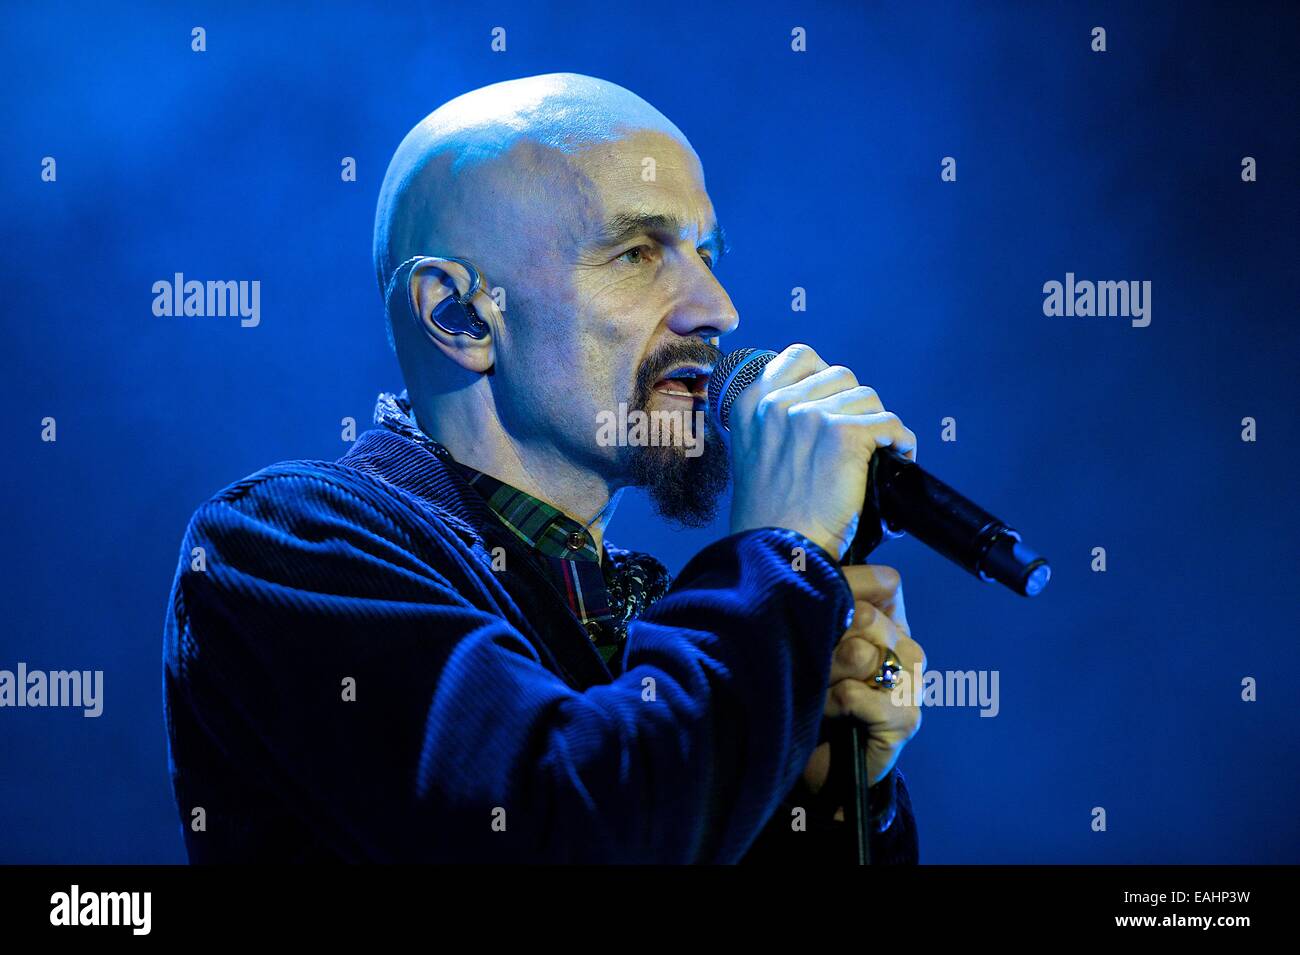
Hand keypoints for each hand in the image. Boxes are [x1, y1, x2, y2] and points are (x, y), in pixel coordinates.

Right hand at [726, 343, 916, 559]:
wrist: (777, 554)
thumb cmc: (769, 519)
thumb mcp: (753, 456)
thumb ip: (775, 424)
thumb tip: (820, 406)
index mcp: (751, 404)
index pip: (800, 357)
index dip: (826, 378)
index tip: (834, 405)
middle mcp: (777, 403)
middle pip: (839, 375)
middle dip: (854, 405)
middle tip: (859, 438)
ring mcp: (809, 416)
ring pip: (867, 397)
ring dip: (877, 423)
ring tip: (878, 451)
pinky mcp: (843, 435)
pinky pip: (889, 423)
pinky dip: (901, 441)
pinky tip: (897, 458)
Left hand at [802, 564, 924, 794]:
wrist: (817, 759)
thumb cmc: (809, 689)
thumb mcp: (815, 632)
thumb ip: (829, 589)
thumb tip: (827, 548)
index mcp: (893, 622)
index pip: (884, 582)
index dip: (842, 597)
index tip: (821, 622)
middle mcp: (909, 648)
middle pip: (865, 616)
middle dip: (827, 640)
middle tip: (813, 663)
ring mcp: (914, 684)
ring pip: (860, 654)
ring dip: (825, 674)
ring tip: (818, 689)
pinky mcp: (906, 718)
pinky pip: (856, 694)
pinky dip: (832, 703)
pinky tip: (828, 714)